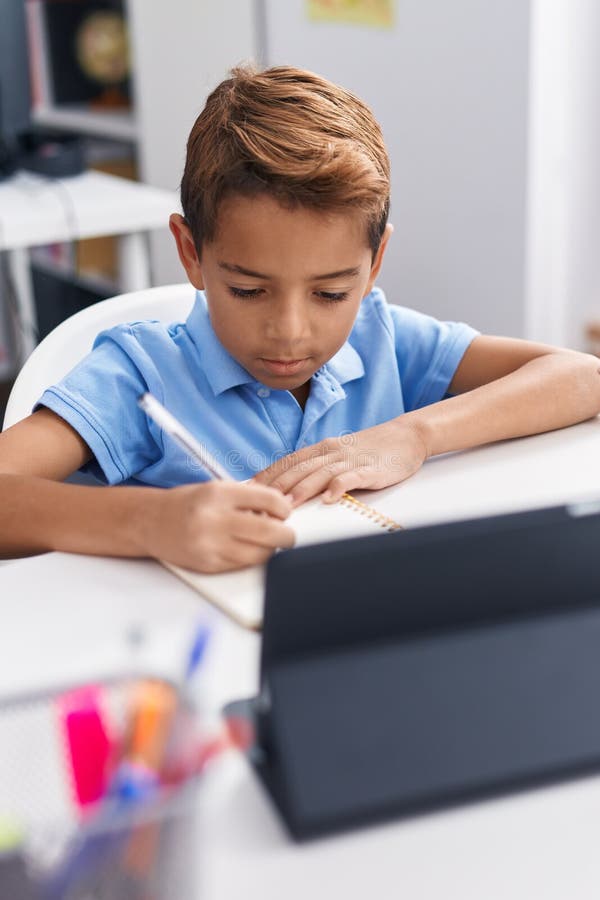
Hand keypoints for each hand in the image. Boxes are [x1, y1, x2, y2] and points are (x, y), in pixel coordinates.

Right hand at [142, 481, 294, 572]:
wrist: (151, 522)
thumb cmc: (188, 504)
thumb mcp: (216, 489)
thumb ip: (249, 496)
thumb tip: (284, 506)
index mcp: (219, 494)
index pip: (269, 500)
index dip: (284, 508)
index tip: (284, 512)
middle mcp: (215, 519)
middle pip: (271, 532)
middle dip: (287, 535)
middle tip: (287, 534)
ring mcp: (211, 544)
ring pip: (261, 554)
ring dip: (271, 549)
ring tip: (266, 542)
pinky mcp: (209, 564)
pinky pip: (244, 565)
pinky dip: (252, 558)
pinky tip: (247, 548)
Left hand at [253, 419, 427, 505]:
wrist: (405, 436)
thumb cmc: (369, 450)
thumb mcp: (338, 455)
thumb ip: (315, 469)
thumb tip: (287, 488)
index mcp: (321, 449)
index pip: (288, 462)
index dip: (267, 476)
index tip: (247, 489)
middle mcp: (332, 452)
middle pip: (299, 469)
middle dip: (276, 487)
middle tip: (259, 503)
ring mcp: (351, 460)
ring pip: (321, 473)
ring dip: (302, 489)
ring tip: (286, 505)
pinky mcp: (371, 469)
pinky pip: (352, 477)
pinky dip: (340, 486)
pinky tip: (330, 498)